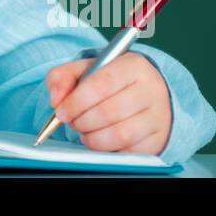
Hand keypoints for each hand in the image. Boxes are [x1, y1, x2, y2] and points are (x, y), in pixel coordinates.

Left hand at [44, 52, 170, 154]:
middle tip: (72, 122)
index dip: (76, 101)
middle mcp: (151, 89)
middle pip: (109, 111)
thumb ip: (63, 76)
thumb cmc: (110, 82)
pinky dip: (108, 149)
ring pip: (119, 134)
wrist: (144, 95)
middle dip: (82, 121)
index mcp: (133, 65)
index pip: (101, 83)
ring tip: (85, 131)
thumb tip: (56, 98)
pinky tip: (101, 139)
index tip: (61, 111)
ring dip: (93, 138)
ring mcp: (158, 115)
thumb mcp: (86, 70)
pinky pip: (128, 150)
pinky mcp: (158, 138)